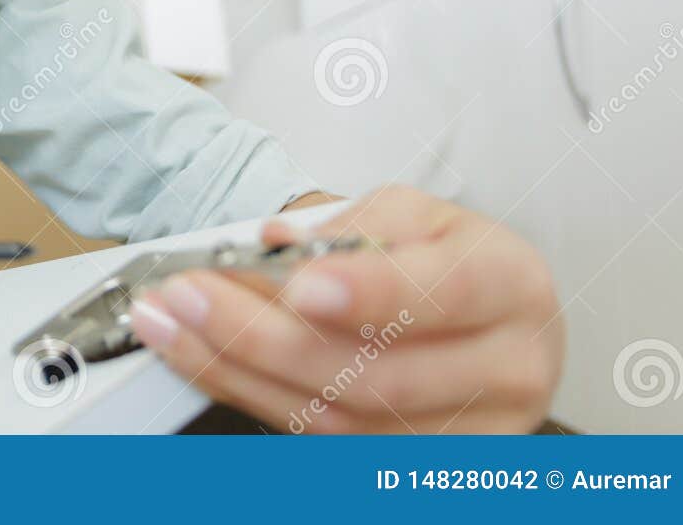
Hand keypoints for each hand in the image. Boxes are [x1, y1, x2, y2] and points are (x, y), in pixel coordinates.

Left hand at [128, 184, 563, 432]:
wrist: (495, 323)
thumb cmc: (453, 263)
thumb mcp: (416, 215)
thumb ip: (350, 224)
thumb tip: (275, 244)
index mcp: (511, 287)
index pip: (444, 293)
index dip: (369, 293)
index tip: (299, 284)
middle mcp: (504, 370)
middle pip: (376, 374)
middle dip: (265, 335)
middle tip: (191, 295)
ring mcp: (468, 436)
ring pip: (339, 420)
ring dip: (238, 371)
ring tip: (172, 324)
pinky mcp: (417, 467)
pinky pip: (323, 443)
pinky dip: (252, 396)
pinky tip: (204, 361)